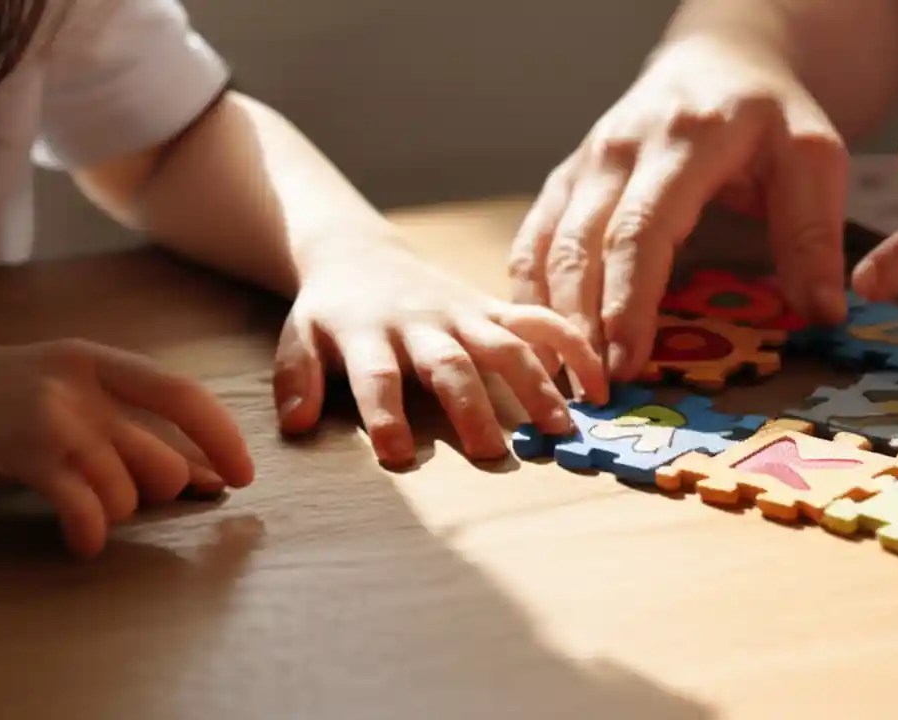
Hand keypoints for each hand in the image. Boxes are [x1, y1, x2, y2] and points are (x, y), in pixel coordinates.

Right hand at [0, 341, 254, 558]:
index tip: (243, 477)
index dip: (223, 438)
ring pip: (128, 489)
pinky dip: (92, 532)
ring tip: (90, 503)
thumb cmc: (11, 402)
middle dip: (162, 489)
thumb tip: (214, 477)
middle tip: (135, 490)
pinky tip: (86, 542)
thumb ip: (141, 427)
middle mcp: (82, 385)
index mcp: (103, 362)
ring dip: (119, 509)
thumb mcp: (78, 395)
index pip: (185, 395)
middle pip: (162, 457)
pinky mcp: (25, 457)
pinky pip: (85, 508)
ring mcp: (52, 420)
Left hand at [274, 231, 607, 465]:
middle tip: (492, 451)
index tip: (398, 454)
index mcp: (368, 333)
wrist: (361, 255)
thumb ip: (298, 378)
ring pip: (505, 344)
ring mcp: (463, 313)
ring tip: (561, 429)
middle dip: (470, 406)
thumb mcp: (299, 338)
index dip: (385, 413)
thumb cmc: (332, 313)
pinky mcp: (493, 308)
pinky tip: (601, 384)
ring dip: (536, 384)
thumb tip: (296, 424)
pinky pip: (540, 321)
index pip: (376, 375)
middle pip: (449, 364)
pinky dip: (572, 347)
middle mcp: (422, 323)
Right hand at [508, 37, 849, 378]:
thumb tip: (824, 315)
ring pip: (548, 245)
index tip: (627, 364)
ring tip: (561, 380)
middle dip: (579, 323)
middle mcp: (619, 150)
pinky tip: (538, 339)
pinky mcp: (566, 179)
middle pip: (581, 245)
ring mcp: (584, 163)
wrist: (718, 60)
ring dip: (547, 315)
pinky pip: (534, 239)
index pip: (642, 230)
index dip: (629, 302)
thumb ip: (812, 235)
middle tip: (592, 392)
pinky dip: (529, 291)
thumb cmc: (769, 116)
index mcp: (683, 142)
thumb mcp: (811, 159)